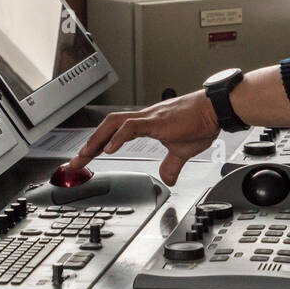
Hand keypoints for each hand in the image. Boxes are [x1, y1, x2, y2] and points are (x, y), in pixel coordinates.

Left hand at [66, 90, 219, 185]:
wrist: (214, 110)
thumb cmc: (200, 124)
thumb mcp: (182, 151)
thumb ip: (171, 164)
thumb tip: (167, 178)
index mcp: (147, 124)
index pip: (114, 132)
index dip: (97, 145)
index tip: (85, 158)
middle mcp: (143, 119)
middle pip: (107, 126)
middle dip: (89, 145)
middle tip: (75, 162)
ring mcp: (148, 118)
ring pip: (113, 123)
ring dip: (97, 139)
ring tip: (85, 154)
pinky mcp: (156, 121)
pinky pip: (131, 126)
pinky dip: (117, 137)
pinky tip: (109, 148)